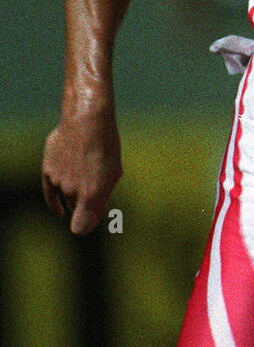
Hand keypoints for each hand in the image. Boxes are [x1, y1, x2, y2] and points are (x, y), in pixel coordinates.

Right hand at [41, 108, 121, 235]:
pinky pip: (50, 193)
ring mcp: (58, 181)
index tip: (89, 222)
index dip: (87, 224)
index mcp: (92, 194)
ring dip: (74, 193)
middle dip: (86, 203)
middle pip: (79, 207)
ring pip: (66, 196)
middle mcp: (72, 191)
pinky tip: (59, 213)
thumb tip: (85, 226)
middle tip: (96, 185)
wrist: (87, 121)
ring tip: (86, 175)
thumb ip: (100, 201)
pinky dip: (54, 204)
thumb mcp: (113, 174)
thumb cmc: (106, 147)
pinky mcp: (47, 170)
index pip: (83, 225)